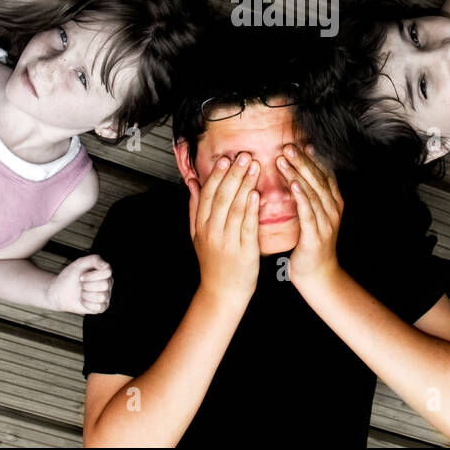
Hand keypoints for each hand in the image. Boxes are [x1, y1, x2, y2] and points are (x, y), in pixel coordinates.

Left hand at [48, 254, 113, 314]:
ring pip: (102, 296)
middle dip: (88, 285)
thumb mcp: (79, 263)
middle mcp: (107, 283)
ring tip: (82, 293)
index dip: (92, 275)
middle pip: (105, 285)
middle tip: (81, 285)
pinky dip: (87, 304)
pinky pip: (99, 307)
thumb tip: (106, 265)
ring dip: (87, 295)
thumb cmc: (69, 277)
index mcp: (104, 272)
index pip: (107, 272)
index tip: (81, 277)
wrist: (59, 292)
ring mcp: (105, 296)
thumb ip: (94, 259)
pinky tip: (83, 300)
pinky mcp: (101, 307)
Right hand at [187, 153, 260, 302]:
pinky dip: (252, 209)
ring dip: (245, 185)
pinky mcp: (245, 251)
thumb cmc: (213, 262)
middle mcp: (213, 232)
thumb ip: (194, 207)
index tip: (225, 159)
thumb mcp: (197, 234)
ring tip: (254, 167)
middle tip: (243, 156)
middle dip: (233, 174)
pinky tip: (256, 194)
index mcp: (201, 226)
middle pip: (222, 197)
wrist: (222, 293)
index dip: (216, 175)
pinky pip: (248, 226)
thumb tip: (192, 182)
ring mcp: (228, 241)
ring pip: (236, 208)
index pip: (208, 195)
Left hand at [279, 144, 343, 287]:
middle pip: (318, 179)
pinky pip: (308, 212)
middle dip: (303, 161)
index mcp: (333, 202)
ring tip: (284, 158)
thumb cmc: (311, 244)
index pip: (324, 174)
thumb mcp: (314, 216)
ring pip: (312, 191)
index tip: (301, 143)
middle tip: (288, 146)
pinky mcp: (317, 235)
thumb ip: (309, 196)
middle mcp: (333, 209)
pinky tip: (292, 185)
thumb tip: (297, 175)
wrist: (318, 275)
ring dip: (298, 173)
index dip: (314, 158)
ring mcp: (327, 222)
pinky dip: (301, 196)